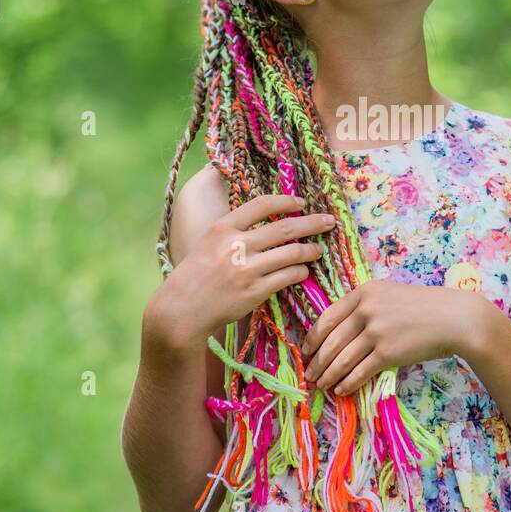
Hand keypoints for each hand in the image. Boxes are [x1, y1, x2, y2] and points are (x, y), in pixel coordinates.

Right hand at [143, 193, 335, 357]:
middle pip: (284, 228)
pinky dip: (299, 272)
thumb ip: (234, 230)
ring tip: (318, 250)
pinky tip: (303, 271)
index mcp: (222, 228)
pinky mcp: (254, 292)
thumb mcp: (208, 242)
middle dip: (312, 223)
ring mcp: (246, 270)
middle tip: (329, 221)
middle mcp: (236, 245)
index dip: (286, 201)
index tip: (301, 202)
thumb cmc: (195, 274)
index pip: (261, 205)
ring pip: (291, 254)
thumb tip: (267, 218)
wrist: (181, 309)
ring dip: (310, 250)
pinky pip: (287, 277)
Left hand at [300, 279, 479, 394]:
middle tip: (309, 374)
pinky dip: (347, 383)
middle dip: (316, 361)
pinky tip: (341, 389)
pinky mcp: (388, 353)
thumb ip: (366, 306)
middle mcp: (366, 310)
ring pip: (341, 359)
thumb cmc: (425, 306)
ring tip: (322, 385)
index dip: (312, 338)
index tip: (306, 350)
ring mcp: (376, 332)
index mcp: (364, 292)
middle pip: (330, 341)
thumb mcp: (390, 294)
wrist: (455, 318)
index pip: (327, 317)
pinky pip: (359, 372)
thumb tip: (341, 331)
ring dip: (328, 375)